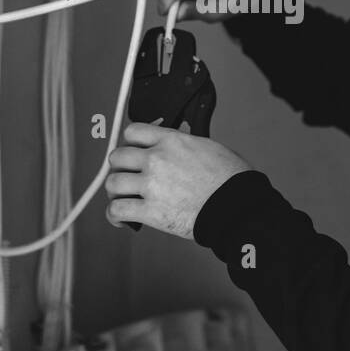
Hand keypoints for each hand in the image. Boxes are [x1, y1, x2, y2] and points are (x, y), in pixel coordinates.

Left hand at [105, 122, 251, 238]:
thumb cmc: (231, 179)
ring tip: (123, 198)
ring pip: (113, 183)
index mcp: (171, 140)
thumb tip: (177, 142)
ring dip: (116, 192)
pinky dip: (114, 215)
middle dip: (120, 167)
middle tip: (127, 177)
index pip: (133, 131)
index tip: (133, 152)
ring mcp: (151, 185)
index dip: (130, 143)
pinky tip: (120, 218)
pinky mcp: (150, 211)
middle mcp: (156, 159)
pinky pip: (117, 210)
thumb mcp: (207, 147)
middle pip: (117, 157)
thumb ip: (183, 143)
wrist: (236, 206)